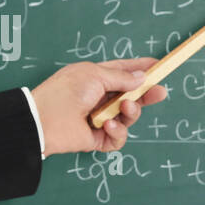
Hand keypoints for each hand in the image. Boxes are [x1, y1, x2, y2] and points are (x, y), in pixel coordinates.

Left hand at [30, 57, 167, 155]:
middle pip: (131, 96)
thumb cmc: (66, 92)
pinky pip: (118, 137)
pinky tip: (108, 126)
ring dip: (131, 112)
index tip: (158, 66)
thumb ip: (121, 77)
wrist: (45, 120)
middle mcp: (99, 98)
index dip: (140, 69)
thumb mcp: (95, 75)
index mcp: (95, 78)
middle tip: (159, 92)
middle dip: (146, 94)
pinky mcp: (98, 139)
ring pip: (128, 117)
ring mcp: (99, 118)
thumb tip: (141, 76)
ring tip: (124, 108)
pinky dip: (117, 132)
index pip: (123, 72)